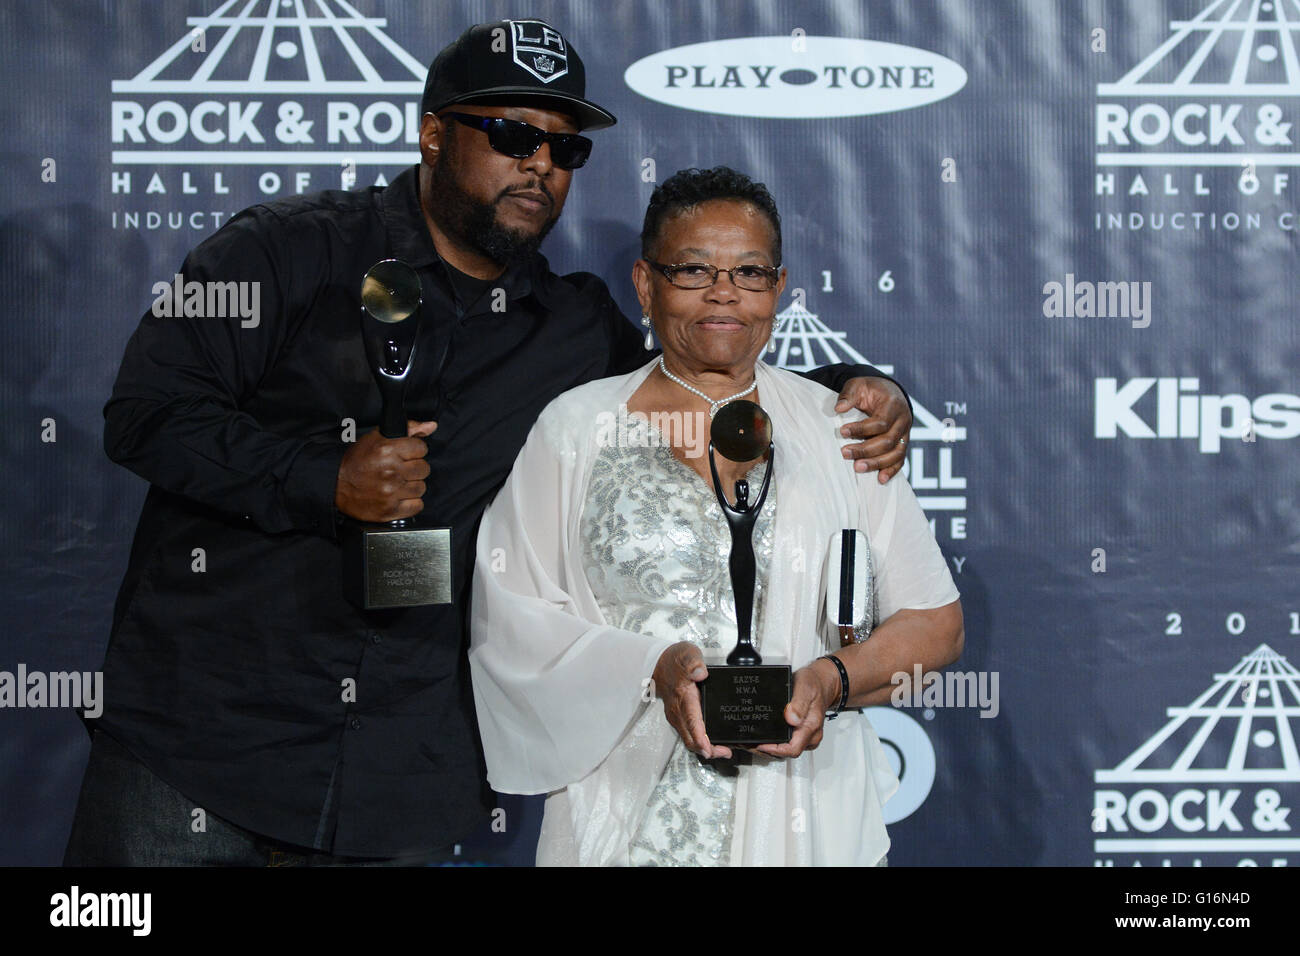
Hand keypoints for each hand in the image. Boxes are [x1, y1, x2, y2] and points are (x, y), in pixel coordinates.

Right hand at [334, 420, 436, 522]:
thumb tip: (431, 426)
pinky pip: (417, 506)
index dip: (414, 451)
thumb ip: (408, 429)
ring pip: (421, 487)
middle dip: (414, 468)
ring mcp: (390, 492)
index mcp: (387, 450)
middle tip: (400, 469)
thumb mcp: (377, 438)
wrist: (335, 484)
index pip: (422, 448)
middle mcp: (390, 471)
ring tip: (397, 483)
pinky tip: (398, 496)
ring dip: (411, 486)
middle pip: (424, 468)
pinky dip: (410, 502)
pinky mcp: (390, 510)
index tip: (406, 454)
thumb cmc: (356, 461)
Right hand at [651, 642, 731, 759]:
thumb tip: (700, 673)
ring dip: (704, 748)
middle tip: (726, 753)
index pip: (691, 721)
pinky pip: (688, 734)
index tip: (708, 749)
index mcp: (682, 696)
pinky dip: (700, 742)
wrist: (658, 662)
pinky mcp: (678, 718)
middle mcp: (677, 710)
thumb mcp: (687, 654)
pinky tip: (712, 743)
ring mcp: (676, 716)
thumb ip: (694, 662)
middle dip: (707, 749)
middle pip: (691, 738)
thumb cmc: (675, 659)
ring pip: (689, 739)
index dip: (700, 738)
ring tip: (723, 751)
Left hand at [754, 658, 839, 758]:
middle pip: (787, 752)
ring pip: (786, 750)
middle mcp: (810, 735)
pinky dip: (774, 742)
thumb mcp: (805, 688)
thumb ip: (798, 704)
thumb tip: (791, 718)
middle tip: (749, 743)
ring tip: (752, 741)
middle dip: (767, 750)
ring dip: (769, 748)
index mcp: (811, 726)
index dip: (774, 750)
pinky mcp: (801, 734)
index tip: (760, 744)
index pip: (793, 748)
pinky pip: (787, 743)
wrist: (821, 683)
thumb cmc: (813, 684)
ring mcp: (806, 736)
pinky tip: (763, 737)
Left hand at [834, 377, 911, 483]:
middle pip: (888, 441)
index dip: (861, 429)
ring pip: (896, 453)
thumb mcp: (858, 385)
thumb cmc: (871, 390)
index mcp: (894, 405)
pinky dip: (892, 471)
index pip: (880, 422)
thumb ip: (849, 395)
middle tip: (844, 453)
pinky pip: (900, 460)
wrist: (889, 392)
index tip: (842, 431)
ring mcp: (905, 434)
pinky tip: (880, 480)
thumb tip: (838, 409)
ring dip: (877, 463)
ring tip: (857, 468)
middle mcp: (903, 421)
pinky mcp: (903, 444)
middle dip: (865, 449)